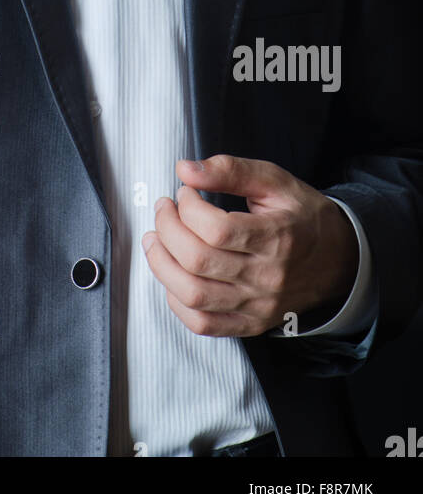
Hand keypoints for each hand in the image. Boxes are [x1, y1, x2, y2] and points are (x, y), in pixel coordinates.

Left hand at [141, 154, 358, 337]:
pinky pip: (203, 324)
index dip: (188, 206)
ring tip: (156, 238)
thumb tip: (186, 169)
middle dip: (167, 228)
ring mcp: (257, 306)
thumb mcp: (275, 181)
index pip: (216, 229)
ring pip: (194, 295)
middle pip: (198, 260)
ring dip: (161, 264)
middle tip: (164, 209)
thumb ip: (231, 170)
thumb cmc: (302, 216)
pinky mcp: (250, 324)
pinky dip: (176, 301)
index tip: (185, 191)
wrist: (338, 260)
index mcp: (277, 238)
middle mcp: (267, 277)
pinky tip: (172, 274)